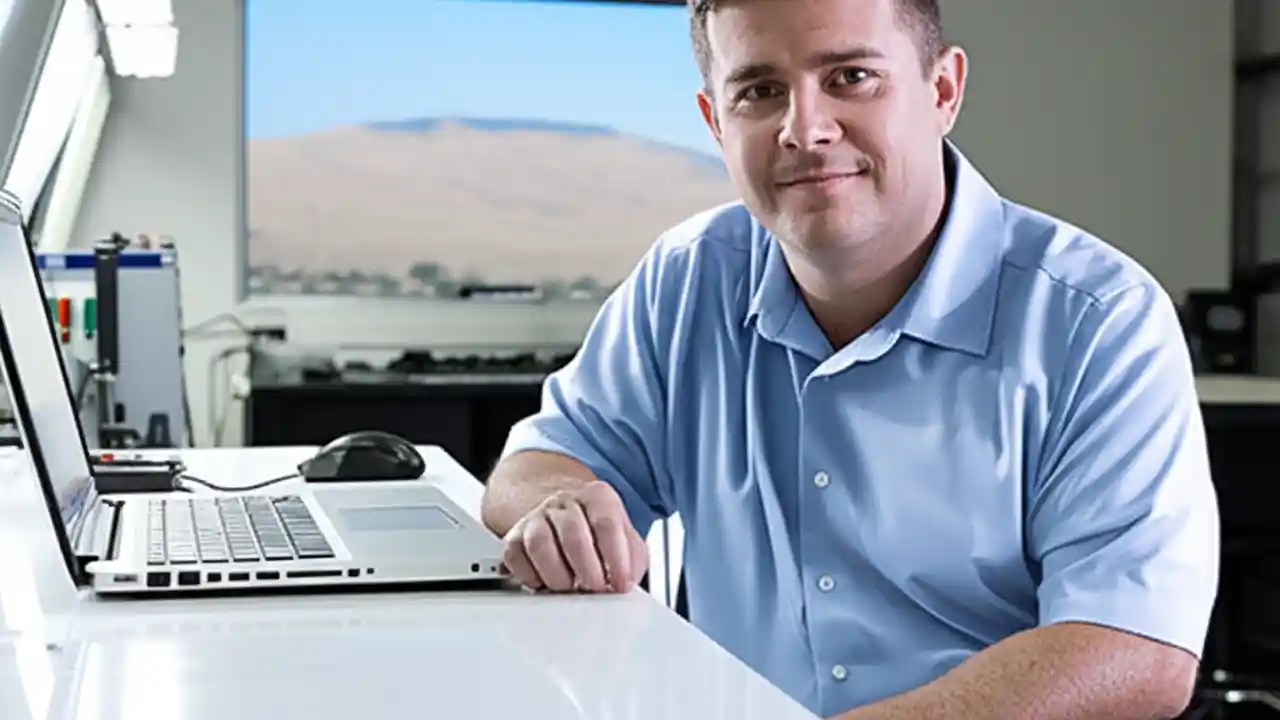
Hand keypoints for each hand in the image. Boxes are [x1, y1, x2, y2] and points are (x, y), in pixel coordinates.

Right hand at [502, 480, 647, 592]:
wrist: (565, 515)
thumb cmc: (599, 532)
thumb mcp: (626, 540)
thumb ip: (632, 559)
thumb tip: (627, 581)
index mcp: (596, 497)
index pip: (606, 523)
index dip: (615, 558)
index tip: (620, 584)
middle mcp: (564, 502)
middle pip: (572, 531)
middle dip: (586, 568)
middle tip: (595, 589)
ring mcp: (537, 517)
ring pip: (539, 542)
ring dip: (557, 574)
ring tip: (570, 589)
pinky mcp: (515, 537)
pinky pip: (516, 557)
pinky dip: (530, 577)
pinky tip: (547, 584)